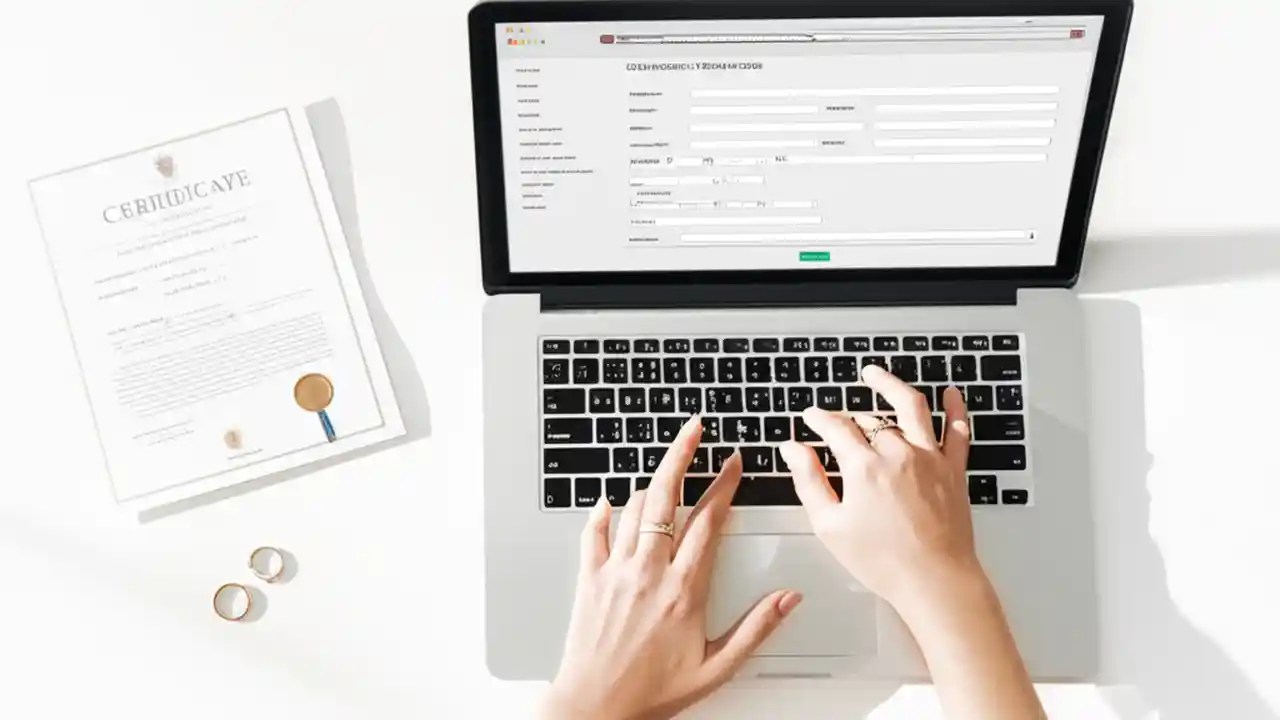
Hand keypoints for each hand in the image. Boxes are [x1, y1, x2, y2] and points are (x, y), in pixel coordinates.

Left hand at [544, 416, 802, 719]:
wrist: (595, 707)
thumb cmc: (653, 693)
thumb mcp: (717, 667)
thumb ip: (756, 629)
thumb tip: (788, 599)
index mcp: (685, 590)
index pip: (709, 521)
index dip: (724, 485)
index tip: (733, 463)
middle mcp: (649, 572)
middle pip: (668, 499)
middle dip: (683, 457)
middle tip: (694, 429)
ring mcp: (616, 572)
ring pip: (633, 509)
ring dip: (651, 481)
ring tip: (665, 463)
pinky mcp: (588, 580)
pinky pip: (593, 534)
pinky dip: (601, 512)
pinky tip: (609, 500)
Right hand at [780, 367, 1042, 718]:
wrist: (935, 581)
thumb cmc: (884, 561)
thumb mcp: (830, 525)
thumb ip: (810, 480)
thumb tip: (794, 450)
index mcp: (864, 466)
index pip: (836, 427)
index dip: (819, 419)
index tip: (810, 416)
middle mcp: (898, 453)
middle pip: (870, 420)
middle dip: (850, 417)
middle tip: (840, 421)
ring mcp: (929, 458)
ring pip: (911, 407)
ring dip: (892, 385)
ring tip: (877, 375)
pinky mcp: (953, 471)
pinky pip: (957, 430)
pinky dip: (954, 408)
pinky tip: (950, 394)